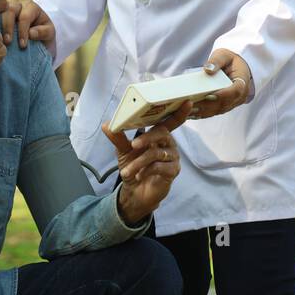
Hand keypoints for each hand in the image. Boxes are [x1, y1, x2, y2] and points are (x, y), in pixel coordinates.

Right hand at [2, 0, 55, 53]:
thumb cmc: (43, 34)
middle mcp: (18, 5)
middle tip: (8, 42)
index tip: (23, 45)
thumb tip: (31, 33)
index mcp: (31, 7)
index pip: (25, 16)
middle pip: (10, 10)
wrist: (37, 40)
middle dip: (9, 26)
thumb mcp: (49, 34)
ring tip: (0, 41)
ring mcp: (5, 9)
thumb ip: (43, 32)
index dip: (23, 31)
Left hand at [101, 100, 193, 224]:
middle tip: (133, 145)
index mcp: (159, 136)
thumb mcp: (123, 152)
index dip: (180, 112)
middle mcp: (168, 144)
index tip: (187, 102)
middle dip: (147, 138)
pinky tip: (139, 176)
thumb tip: (107, 125)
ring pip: (156, 153)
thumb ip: (118, 138)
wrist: (135, 193)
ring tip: (126, 171)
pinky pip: (160, 167)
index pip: (170, 121)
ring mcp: (172, 157)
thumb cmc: (134, 169)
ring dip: (138, 162)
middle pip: (162, 133)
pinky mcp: (173, 171)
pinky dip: (146, 171)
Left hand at [188, 49, 252, 118]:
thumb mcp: (223, 55)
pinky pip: (215, 112)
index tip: (209, 95)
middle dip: (208, 105)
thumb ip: (216, 61)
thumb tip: (208, 69)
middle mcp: (240, 96)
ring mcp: (233, 103)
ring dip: (204, 112)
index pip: (236, 91)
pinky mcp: (225, 106)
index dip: (223, 95)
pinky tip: (191, 114)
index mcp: (242, 81)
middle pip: (225, 103)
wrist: (236, 67)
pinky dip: (203, 114)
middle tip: (192, 105)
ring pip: (219, 110)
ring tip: (189, 111)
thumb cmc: (229, 60)